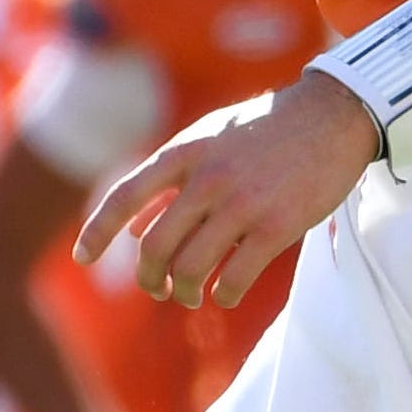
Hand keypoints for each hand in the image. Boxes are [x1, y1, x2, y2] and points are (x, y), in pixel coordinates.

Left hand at [72, 72, 378, 310]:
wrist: (329, 117)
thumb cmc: (262, 130)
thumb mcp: (207, 141)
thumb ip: (168, 183)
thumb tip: (131, 231)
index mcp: (184, 152)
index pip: (126, 195)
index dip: (97, 230)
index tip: (82, 259)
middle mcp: (206, 178)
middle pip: (154, 246)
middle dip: (149, 277)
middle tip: (158, 288)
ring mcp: (241, 204)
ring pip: (190, 269)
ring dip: (185, 292)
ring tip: (192, 294)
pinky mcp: (276, 227)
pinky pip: (234, 278)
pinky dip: (223, 294)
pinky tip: (226, 291)